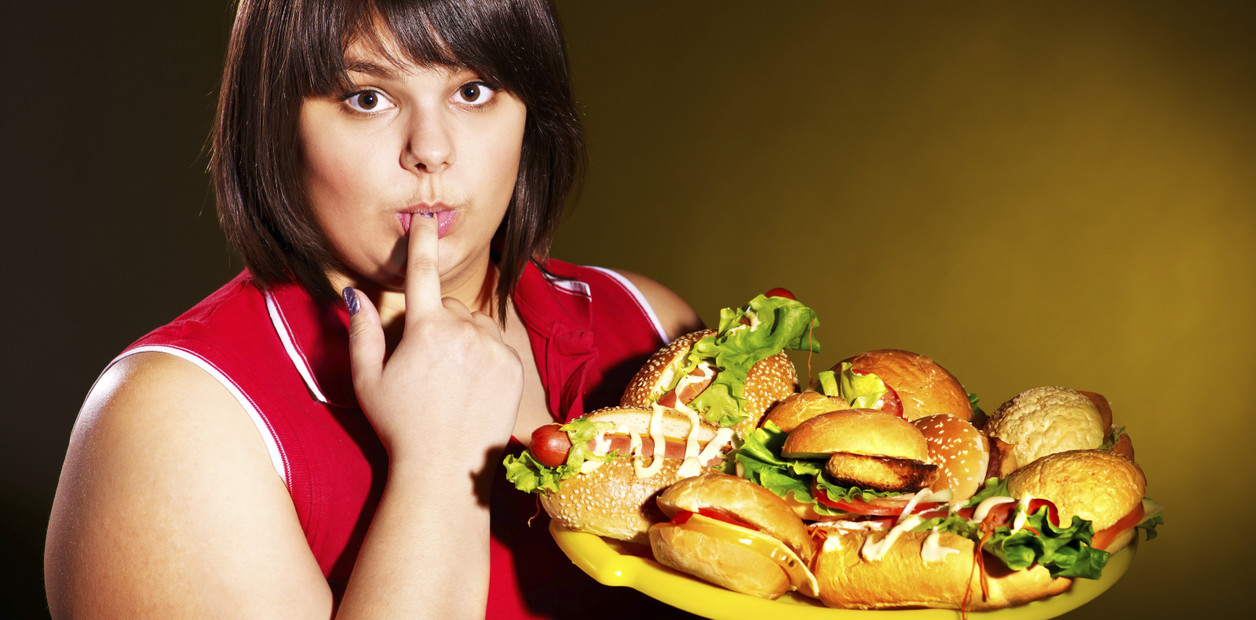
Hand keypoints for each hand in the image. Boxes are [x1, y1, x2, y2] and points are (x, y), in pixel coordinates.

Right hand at [343, 214, 522, 467]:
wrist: (447, 470)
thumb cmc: (400, 427)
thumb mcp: (368, 381)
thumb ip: (362, 332)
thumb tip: (354, 295)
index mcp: (426, 330)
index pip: (421, 273)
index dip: (421, 243)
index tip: (424, 219)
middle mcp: (465, 332)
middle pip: (447, 307)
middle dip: (435, 323)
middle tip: (424, 366)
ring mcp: (495, 348)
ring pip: (475, 323)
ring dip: (462, 337)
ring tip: (449, 379)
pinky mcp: (516, 365)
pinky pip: (497, 343)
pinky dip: (484, 353)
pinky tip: (470, 385)